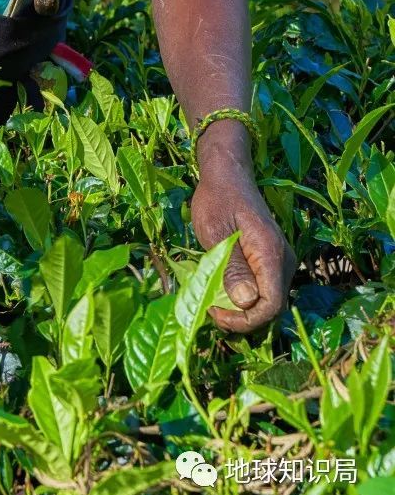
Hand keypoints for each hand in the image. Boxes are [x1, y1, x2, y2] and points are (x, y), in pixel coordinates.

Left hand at [189, 149, 295, 332]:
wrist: (228, 174)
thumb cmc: (218, 199)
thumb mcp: (216, 233)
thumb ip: (232, 268)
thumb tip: (246, 303)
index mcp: (271, 253)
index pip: (271, 305)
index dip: (246, 320)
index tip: (216, 314)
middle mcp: (284, 260)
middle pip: (272, 307)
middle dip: (242, 318)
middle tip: (211, 309)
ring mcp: (280, 261)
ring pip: (268, 300)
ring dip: (242, 309)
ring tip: (213, 301)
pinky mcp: (272, 261)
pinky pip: (264, 288)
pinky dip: (245, 296)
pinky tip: (222, 289)